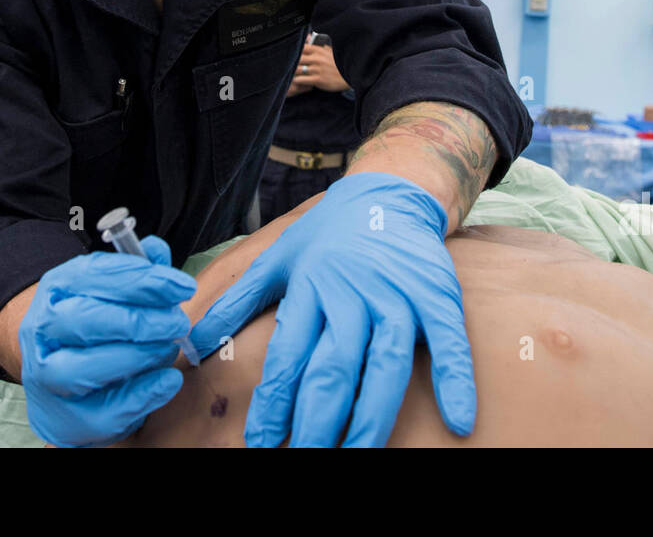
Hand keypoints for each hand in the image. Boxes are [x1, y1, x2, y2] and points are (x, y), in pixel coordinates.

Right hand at [19, 236, 197, 446]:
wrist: (55, 371)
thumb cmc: (94, 321)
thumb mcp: (113, 288)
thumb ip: (139, 269)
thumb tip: (156, 250)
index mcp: (59, 287)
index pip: (96, 276)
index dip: (144, 280)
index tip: (183, 286)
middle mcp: (43, 329)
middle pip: (84, 322)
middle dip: (138, 321)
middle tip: (178, 322)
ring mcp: (45, 376)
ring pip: (80, 369)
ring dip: (133, 358)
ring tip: (167, 349)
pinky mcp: (62, 417)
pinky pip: (99, 412)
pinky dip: (138, 397)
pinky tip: (167, 381)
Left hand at [189, 172, 474, 446]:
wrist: (391, 191)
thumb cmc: (329, 232)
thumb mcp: (278, 257)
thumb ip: (237, 299)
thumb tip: (194, 341)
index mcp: (311, 287)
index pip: (290, 355)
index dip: (276, 402)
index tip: (262, 441)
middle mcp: (353, 294)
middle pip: (334, 368)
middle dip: (316, 422)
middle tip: (304, 459)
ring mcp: (398, 296)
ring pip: (385, 365)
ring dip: (371, 417)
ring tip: (357, 456)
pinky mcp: (437, 297)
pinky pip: (449, 343)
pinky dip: (455, 381)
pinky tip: (458, 420)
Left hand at [293, 43, 349, 93]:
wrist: (350, 76)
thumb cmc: (339, 64)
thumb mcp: (330, 50)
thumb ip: (317, 44)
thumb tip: (307, 36)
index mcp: (319, 50)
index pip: (301, 47)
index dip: (295, 51)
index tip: (292, 56)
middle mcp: (316, 59)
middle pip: (296, 59)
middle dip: (291, 63)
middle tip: (288, 66)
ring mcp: (317, 69)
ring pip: (297, 70)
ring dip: (293, 73)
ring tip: (291, 75)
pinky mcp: (318, 80)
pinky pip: (301, 80)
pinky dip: (297, 81)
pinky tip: (298, 81)